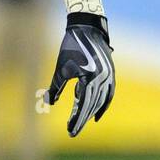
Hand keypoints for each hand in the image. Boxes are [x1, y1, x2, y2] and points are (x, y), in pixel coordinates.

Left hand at [47, 14, 114, 136]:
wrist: (87, 27)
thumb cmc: (71, 47)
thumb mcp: (60, 68)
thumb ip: (55, 87)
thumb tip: (48, 103)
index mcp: (90, 78)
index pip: (83, 105)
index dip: (76, 120)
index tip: (69, 132)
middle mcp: (103, 79)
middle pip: (92, 106)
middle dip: (82, 120)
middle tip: (72, 132)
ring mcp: (109, 77)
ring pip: (101, 101)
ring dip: (90, 113)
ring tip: (80, 123)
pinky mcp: (110, 74)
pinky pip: (108, 94)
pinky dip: (103, 105)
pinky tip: (96, 115)